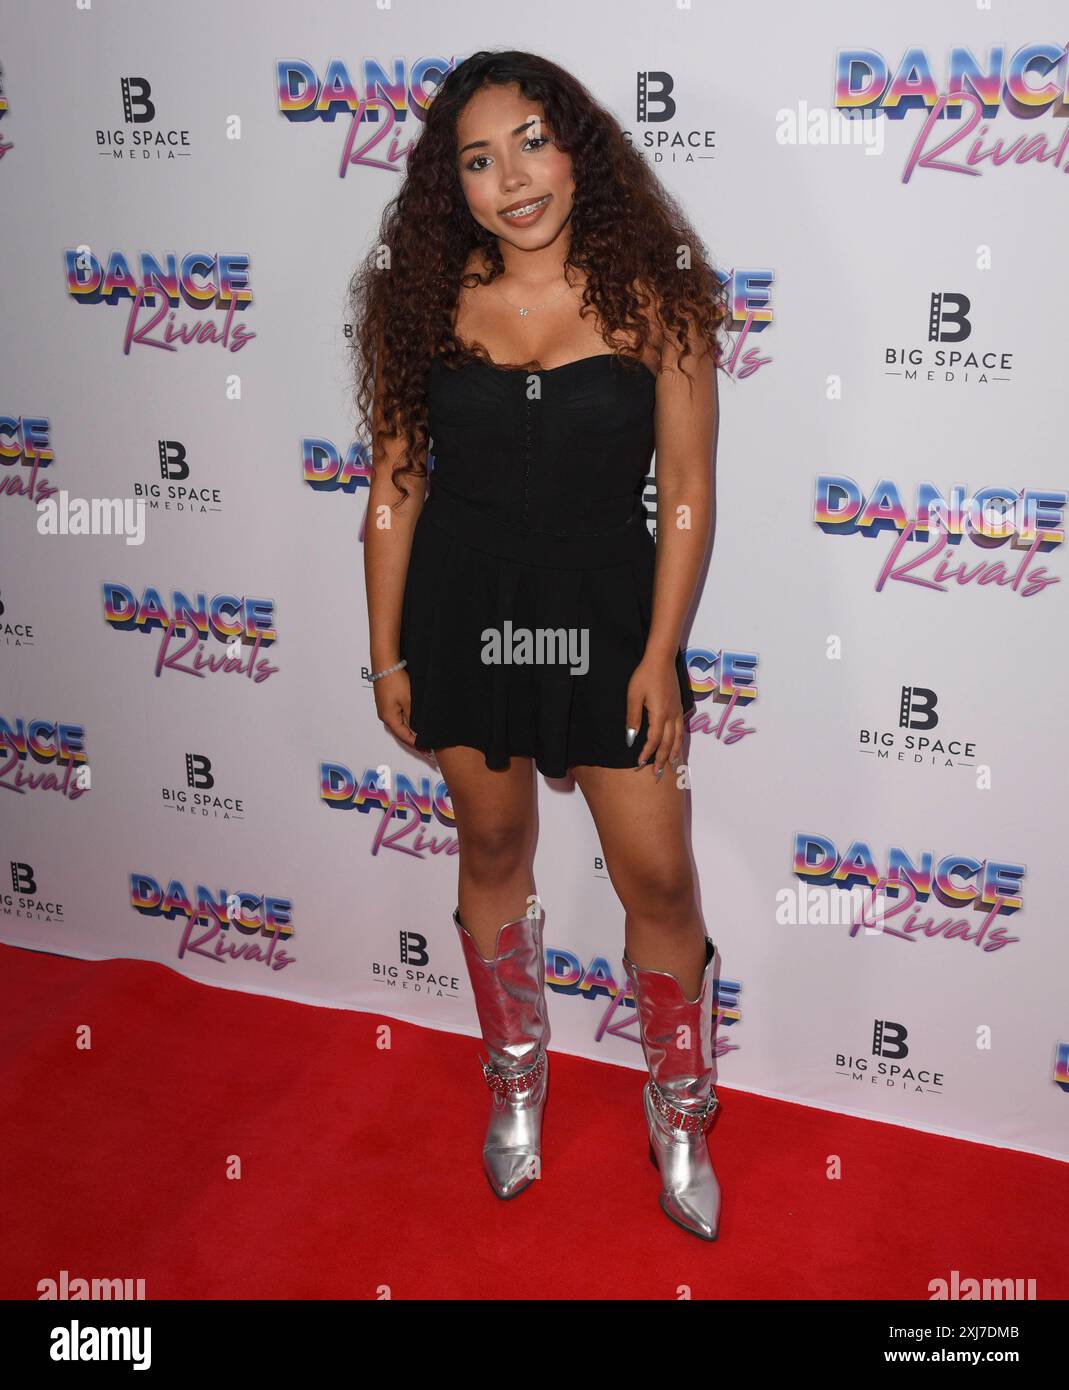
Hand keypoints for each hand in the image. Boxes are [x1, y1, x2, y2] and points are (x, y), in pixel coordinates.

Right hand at [374, 668, 418, 749]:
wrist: (385, 664)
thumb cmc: (395, 680)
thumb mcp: (409, 701)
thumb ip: (413, 718)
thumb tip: (417, 730)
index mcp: (389, 718)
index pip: (404, 737)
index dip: (416, 744)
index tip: (426, 749)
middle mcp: (384, 716)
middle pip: (400, 733)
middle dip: (413, 740)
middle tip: (426, 747)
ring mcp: (384, 709)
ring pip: (399, 725)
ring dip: (410, 731)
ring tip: (421, 736)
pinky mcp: (386, 702)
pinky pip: (397, 717)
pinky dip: (406, 722)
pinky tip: (414, 723)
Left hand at [626, 654, 684, 777]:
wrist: (661, 660)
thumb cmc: (644, 676)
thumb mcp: (633, 696)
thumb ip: (633, 719)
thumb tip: (631, 739)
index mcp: (659, 714)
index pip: (653, 740)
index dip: (647, 754)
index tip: (640, 764)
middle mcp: (671, 716)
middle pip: (667, 743)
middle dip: (662, 760)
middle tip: (657, 774)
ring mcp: (677, 711)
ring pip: (677, 738)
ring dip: (673, 753)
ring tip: (671, 766)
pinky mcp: (678, 707)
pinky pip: (681, 730)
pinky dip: (678, 741)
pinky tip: (676, 745)